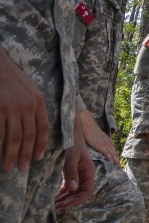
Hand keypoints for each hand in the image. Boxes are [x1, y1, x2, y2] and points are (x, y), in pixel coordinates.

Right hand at [0, 46, 48, 170]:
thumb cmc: (12, 78)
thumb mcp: (30, 89)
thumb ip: (34, 106)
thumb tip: (36, 125)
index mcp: (37, 101)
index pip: (43, 128)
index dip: (40, 145)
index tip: (37, 157)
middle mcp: (27, 106)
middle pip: (28, 137)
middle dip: (25, 155)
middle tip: (22, 168)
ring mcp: (10, 109)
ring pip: (13, 139)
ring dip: (11, 155)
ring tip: (9, 166)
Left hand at [55, 117, 94, 209]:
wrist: (68, 133)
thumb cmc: (72, 143)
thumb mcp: (71, 158)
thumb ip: (72, 173)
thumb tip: (73, 189)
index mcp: (88, 171)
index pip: (87, 191)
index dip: (77, 200)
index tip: (66, 204)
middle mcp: (84, 174)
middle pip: (78, 193)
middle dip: (68, 201)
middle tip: (55, 207)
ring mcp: (77, 174)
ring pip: (72, 191)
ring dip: (63, 199)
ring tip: (52, 205)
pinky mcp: (70, 173)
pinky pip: (67, 187)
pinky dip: (60, 193)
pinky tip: (53, 198)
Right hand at [80, 111, 119, 166]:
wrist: (87, 125)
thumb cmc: (90, 131)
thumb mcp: (97, 138)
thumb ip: (99, 143)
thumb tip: (99, 148)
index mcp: (107, 141)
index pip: (113, 151)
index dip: (116, 157)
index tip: (118, 164)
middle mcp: (107, 142)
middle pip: (114, 153)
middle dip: (117, 161)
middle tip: (120, 168)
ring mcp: (104, 143)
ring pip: (112, 153)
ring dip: (115, 161)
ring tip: (118, 167)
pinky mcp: (100, 144)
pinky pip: (106, 152)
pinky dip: (110, 157)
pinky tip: (112, 162)